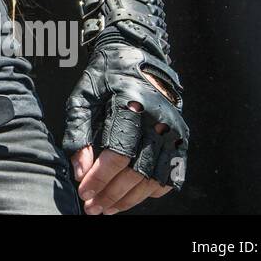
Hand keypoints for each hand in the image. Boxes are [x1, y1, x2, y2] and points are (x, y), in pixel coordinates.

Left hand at [63, 42, 188, 214]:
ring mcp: (174, 131)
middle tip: (93, 207)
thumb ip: (79, 131)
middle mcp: (159, 121)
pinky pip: (171, 173)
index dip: (99, 179)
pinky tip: (133, 196)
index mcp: (132, 107)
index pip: (117, 155)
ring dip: (130, 198)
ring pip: (154, 177)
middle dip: (112, 194)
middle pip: (137, 172)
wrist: (137, 53)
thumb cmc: (105, 75)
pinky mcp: (181, 137)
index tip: (83, 192)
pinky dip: (153, 189)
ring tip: (109, 207)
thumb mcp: (83, 95)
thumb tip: (80, 170)